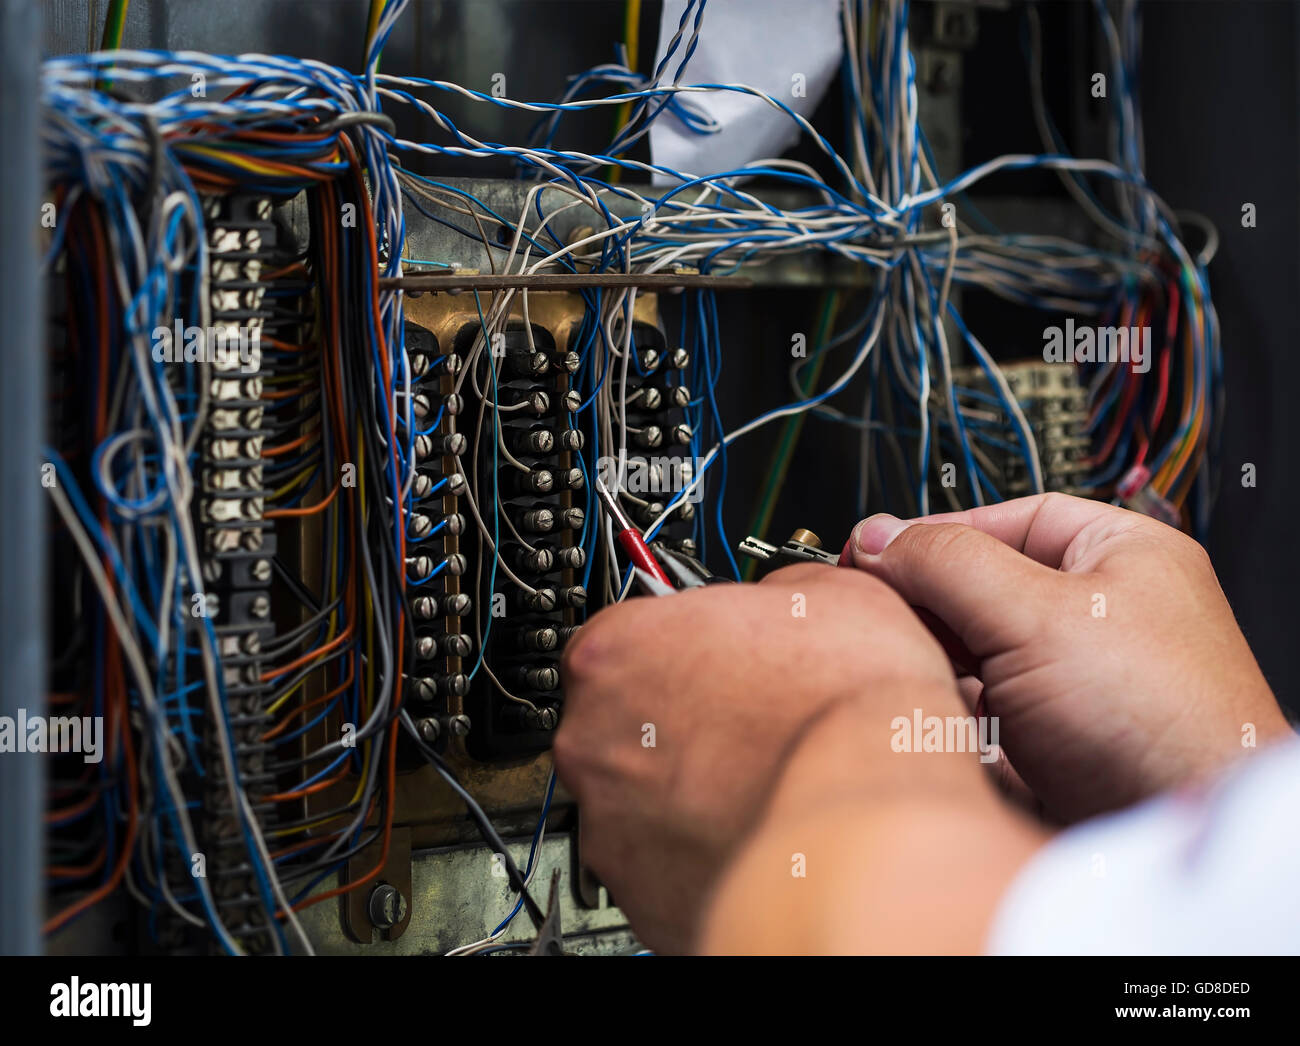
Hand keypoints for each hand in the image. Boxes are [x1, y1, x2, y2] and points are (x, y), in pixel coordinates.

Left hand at [553, 562, 956, 952]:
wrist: (873, 824)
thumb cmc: (849, 711)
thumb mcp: (825, 593)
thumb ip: (769, 595)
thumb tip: (778, 603)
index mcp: (617, 648)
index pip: (619, 640)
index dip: (673, 650)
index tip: (706, 663)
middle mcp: (592, 736)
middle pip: (618, 721)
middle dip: (673, 724)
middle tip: (742, 724)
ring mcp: (609, 821)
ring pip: (636, 797)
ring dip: (684, 789)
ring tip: (759, 782)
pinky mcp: (638, 891)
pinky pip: (661, 861)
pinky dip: (698, 849)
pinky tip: (754, 830)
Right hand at [843, 493, 1292, 822]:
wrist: (1177, 835)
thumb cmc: (1160, 723)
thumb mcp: (1037, 616)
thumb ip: (948, 565)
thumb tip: (879, 535)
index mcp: (1121, 557)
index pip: (1008, 520)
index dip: (936, 533)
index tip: (873, 551)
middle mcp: (1102, 614)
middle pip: (985, 587)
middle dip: (930, 604)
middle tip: (877, 611)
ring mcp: (1078, 681)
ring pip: (979, 652)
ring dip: (938, 662)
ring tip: (907, 669)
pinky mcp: (1056, 740)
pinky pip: (985, 710)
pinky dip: (953, 712)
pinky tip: (934, 718)